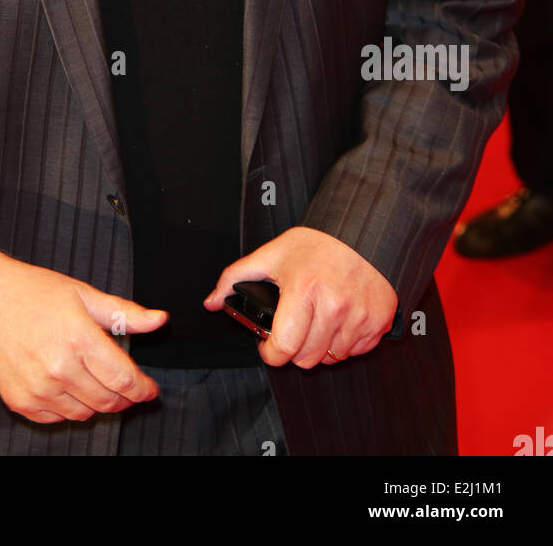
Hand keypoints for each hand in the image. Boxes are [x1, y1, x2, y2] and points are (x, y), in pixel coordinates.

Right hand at [0, 234, 167, 422]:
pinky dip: (69, 407)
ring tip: (95, 380)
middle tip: (127, 386)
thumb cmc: (32, 292)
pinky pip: (57, 417)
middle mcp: (59, 367)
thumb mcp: (83, 293)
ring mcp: (38, 388)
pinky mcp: (21, 401)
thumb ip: (125, 313)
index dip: (143, 389)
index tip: (149, 389)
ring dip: (97, 403)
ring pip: (84, 413)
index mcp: (79, 338)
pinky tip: (68, 384)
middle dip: (125, 398)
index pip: (123, 379)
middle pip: (107, 401)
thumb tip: (159, 320)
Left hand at [203, 226, 397, 368]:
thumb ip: (235, 278)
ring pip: (331, 358)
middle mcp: (334, 305)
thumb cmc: (314, 244)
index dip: (270, 353)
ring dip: (321, 346)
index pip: (284, 347)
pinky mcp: (379, 320)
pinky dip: (345, 342)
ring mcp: (359, 314)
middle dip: (294, 349)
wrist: (359, 232)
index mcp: (303, 289)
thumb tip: (211, 302)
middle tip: (294, 329)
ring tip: (317, 321)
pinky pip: (355, 351)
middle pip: (306, 359)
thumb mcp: (271, 254)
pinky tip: (339, 320)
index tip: (268, 347)